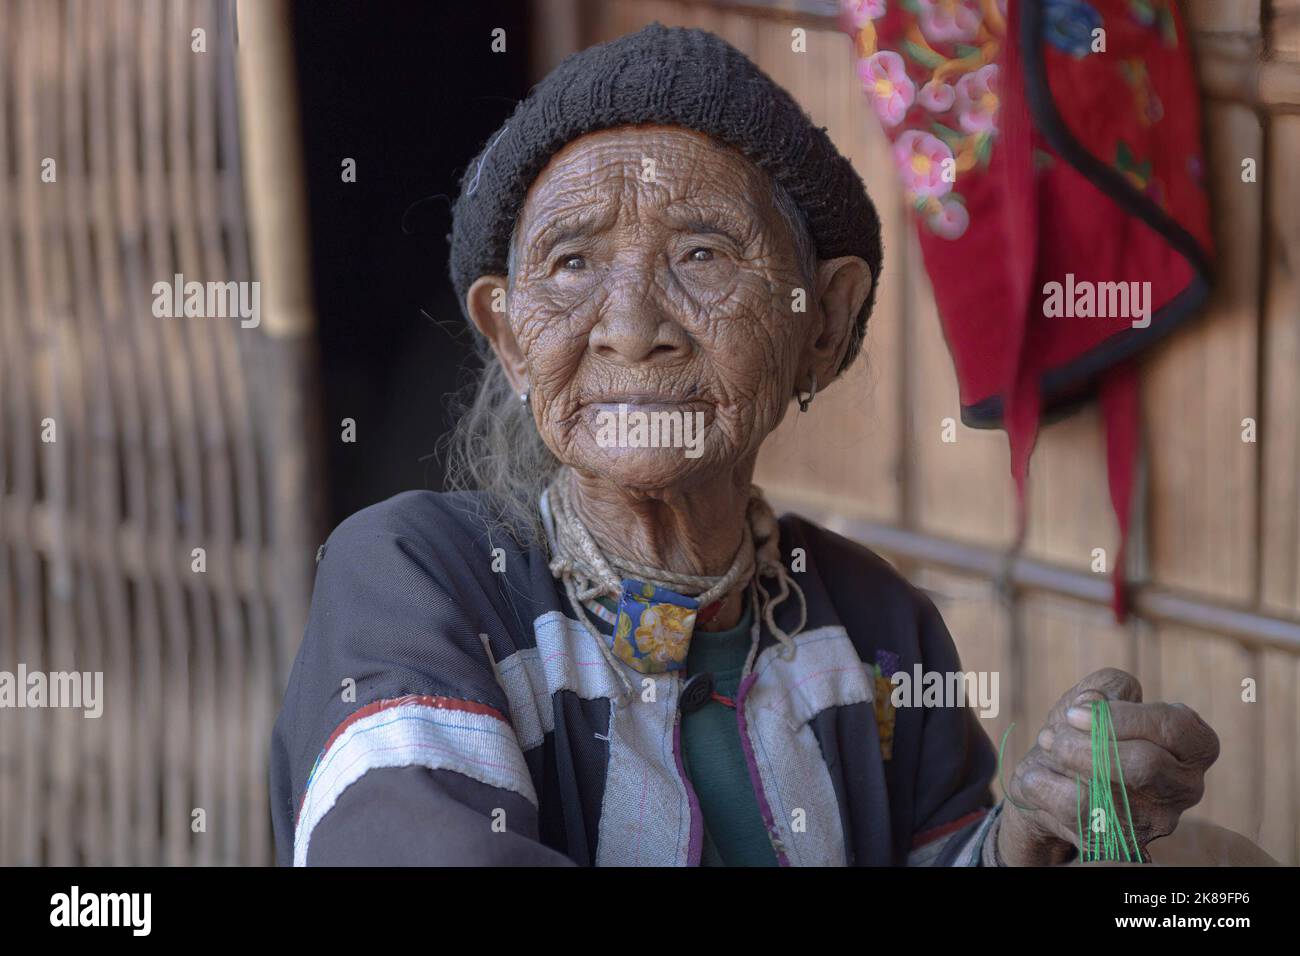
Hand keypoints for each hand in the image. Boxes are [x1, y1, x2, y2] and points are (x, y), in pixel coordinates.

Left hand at [996, 668, 1218, 865]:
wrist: (1053, 779)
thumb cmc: (1086, 730)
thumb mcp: (1100, 694)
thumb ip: (1108, 686)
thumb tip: (1095, 703)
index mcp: (1194, 747)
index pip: (1173, 729)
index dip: (1120, 717)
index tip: (1076, 712)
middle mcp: (1185, 788)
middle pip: (1144, 764)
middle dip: (1086, 743)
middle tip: (1052, 735)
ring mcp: (1155, 822)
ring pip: (1106, 793)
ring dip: (1063, 761)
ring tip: (1047, 746)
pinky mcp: (1118, 843)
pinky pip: (1076, 813)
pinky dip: (1045, 785)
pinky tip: (1038, 777)